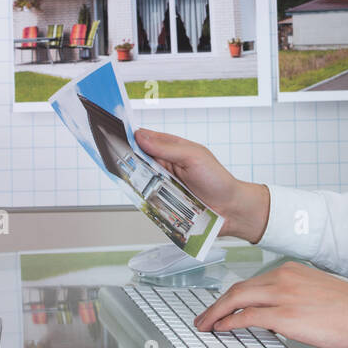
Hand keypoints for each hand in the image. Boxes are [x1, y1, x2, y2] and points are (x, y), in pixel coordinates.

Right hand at [134, 128, 269, 242]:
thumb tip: (141, 137)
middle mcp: (166, 165)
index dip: (131, 137)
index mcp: (173, 148)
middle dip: (129, 161)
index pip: (145, 138)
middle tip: (122, 162)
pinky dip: (143, 198)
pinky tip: (142, 196)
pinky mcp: (163, 201)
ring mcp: (163, 184)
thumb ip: (167, 147)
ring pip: (140, 180)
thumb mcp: (193, 157)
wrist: (230, 209)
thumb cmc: (217, 180)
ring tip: (133, 180)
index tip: (116, 138)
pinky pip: (146, 198)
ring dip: (136, 181)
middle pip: (138, 160)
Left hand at [194, 261, 347, 347]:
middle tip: (204, 317)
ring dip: (217, 314)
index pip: (252, 282)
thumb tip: (275, 313)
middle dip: (216, 305)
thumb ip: (293, 295)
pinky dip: (230, 323)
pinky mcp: (285, 315)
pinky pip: (248, 317)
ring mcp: (283, 295)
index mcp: (291, 271)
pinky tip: (222, 329)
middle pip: (238, 288)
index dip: (232, 296)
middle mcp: (283, 277)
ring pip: (238, 299)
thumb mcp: (315, 290)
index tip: (222, 306)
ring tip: (207, 325)